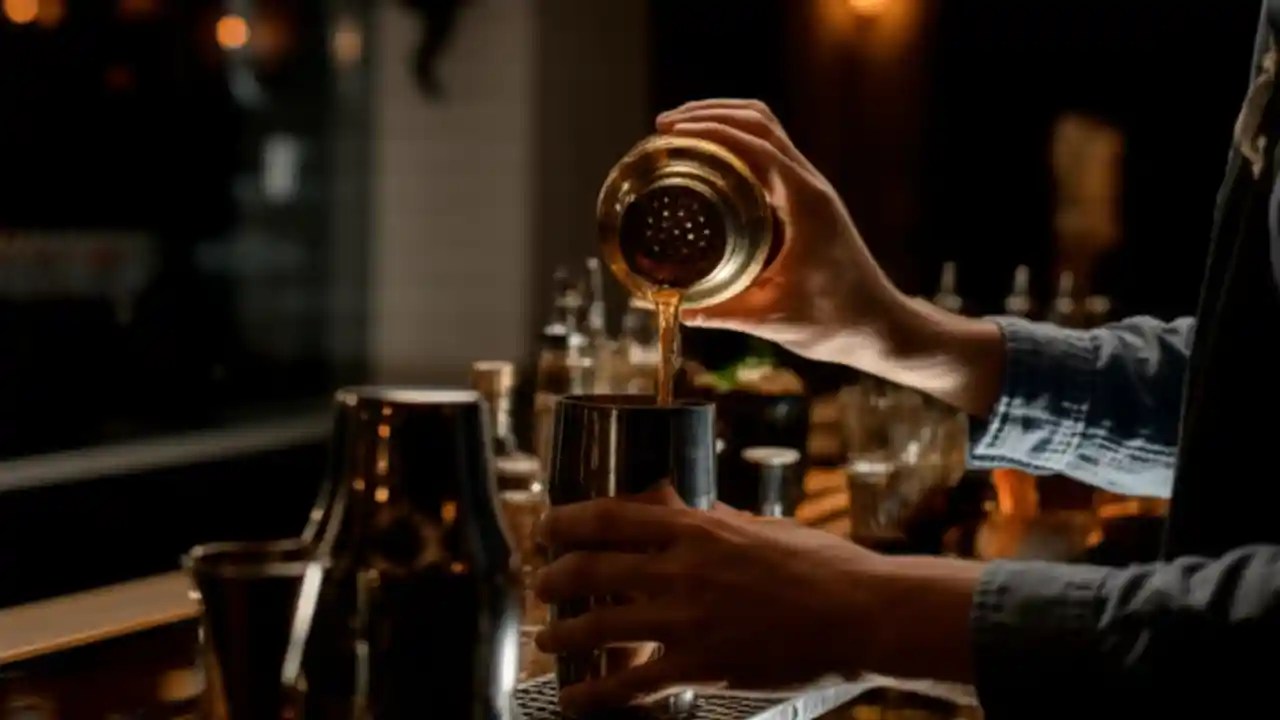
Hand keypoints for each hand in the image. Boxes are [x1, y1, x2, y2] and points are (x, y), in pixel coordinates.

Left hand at [534, 496, 887, 713]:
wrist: (863, 615)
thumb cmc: (822, 567)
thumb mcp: (762, 527)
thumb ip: (715, 519)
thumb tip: (682, 505)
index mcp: (699, 528)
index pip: (610, 516)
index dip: (565, 521)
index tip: (546, 528)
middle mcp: (683, 570)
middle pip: (591, 568)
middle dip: (554, 578)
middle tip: (540, 585)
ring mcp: (689, 620)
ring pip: (600, 626)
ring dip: (562, 633)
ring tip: (547, 639)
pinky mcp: (703, 668)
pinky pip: (632, 684)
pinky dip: (594, 694)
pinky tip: (573, 700)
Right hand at [655, 99, 905, 363]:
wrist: (877, 324)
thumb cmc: (835, 320)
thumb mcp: (773, 319)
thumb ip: (722, 312)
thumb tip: (673, 306)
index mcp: (805, 202)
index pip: (755, 146)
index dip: (710, 131)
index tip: (671, 133)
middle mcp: (809, 185)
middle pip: (759, 123)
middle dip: (711, 115)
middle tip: (665, 127)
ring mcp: (810, 189)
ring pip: (766, 131)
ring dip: (725, 122)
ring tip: (681, 133)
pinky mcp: (806, 200)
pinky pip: (770, 155)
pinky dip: (737, 144)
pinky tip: (708, 163)